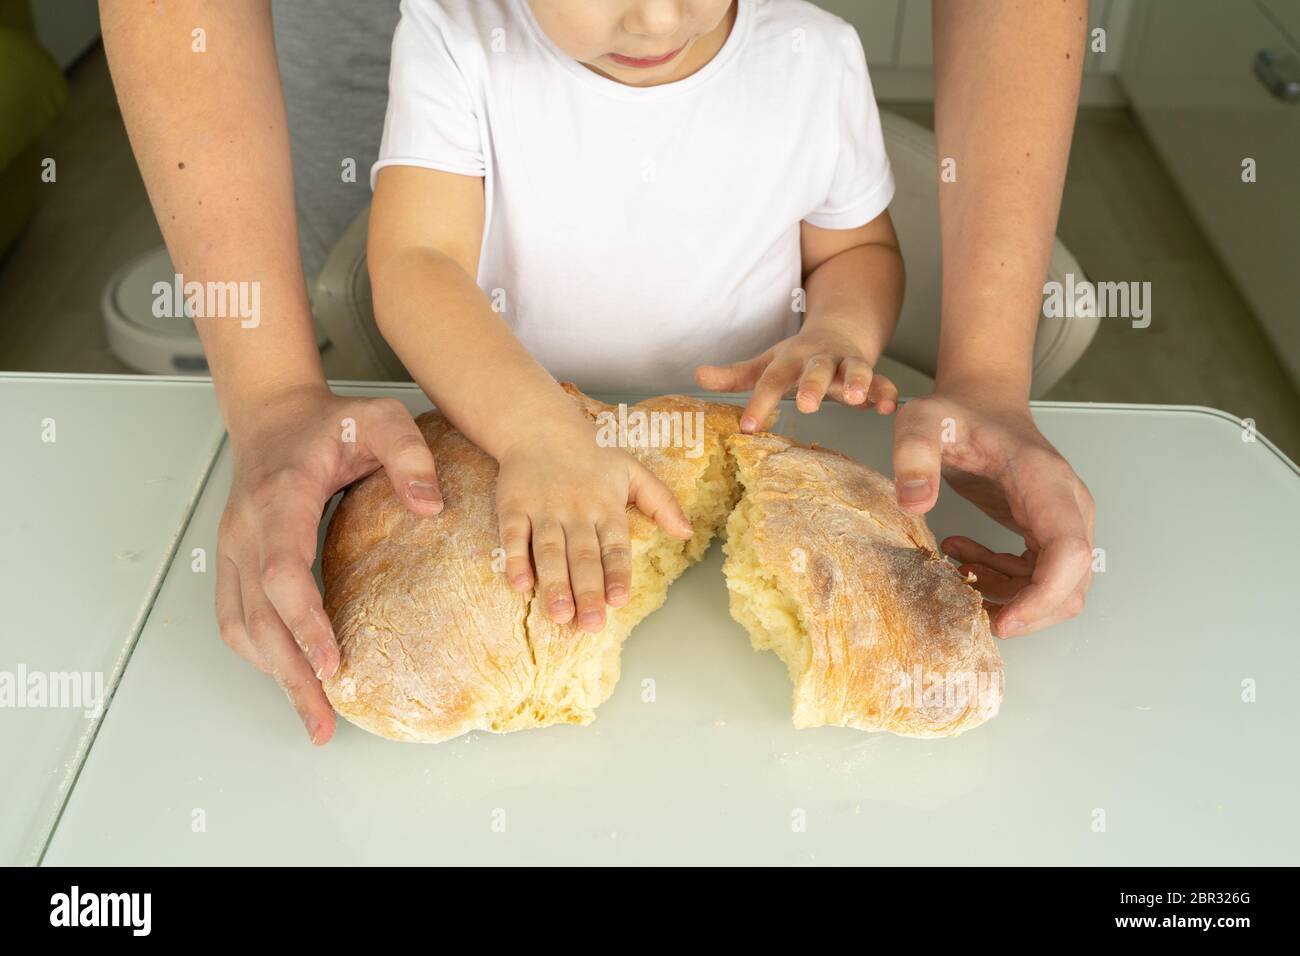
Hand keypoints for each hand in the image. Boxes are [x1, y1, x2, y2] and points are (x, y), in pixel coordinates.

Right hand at [216, 383, 441, 744]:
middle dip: (289, 673)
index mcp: (280, 499)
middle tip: (323, 722)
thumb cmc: (330, 421)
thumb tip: (431, 506)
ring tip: (312, 716)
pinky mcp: (235, 561)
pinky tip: (292, 678)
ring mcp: (234, 548)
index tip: (331, 663)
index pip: (282, 571)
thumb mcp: (381, 419)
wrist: (274, 412)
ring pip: (240, 626)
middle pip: (256, 616)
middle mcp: (246, 530)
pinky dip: (261, 655)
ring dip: (272, 674)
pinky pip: (237, 619)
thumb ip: (410, 456)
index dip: (303, 621)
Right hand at [494, 424, 691, 633]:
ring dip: (554, 584)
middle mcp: (576, 510)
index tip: (618, 600)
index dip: (616, 573)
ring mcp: (543, 509)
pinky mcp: (513, 507)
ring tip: (559, 615)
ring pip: (549, 551)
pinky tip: (520, 585)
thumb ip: (661, 502)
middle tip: (590, 624)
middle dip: (586, 591)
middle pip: (582, 556)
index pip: (614, 545)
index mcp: (606, 505)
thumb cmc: (591, 455)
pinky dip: (515, 560)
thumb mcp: (632, 471)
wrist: (540, 427)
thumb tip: (687, 532)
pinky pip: (513, 536)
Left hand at [695, 326, 897, 431]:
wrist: (841, 328)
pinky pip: (882, 381)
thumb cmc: (798, 356)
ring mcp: (847, 365)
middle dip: (812, 386)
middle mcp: (819, 361)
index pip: (771, 381)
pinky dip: (887, 392)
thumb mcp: (767, 363)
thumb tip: (697, 376)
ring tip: (855, 398)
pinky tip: (888, 407)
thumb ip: (735, 374)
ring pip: (855, 369)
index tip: (747, 428)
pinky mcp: (871, 373)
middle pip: (816, 370)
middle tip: (807, 405)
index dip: (759, 403)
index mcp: (790, 361)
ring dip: (857, 381)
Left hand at [890, 384, 1095, 637]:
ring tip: (957, 569)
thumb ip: (914, 456)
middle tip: (968, 608)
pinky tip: (963, 555)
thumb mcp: (921, 422)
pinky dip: (1003, 582)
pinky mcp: (1048, 531)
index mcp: (1046, 481)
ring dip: (1008, 596)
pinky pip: (1038, 577)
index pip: (1068, 552)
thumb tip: (913, 504)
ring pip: (1058, 589)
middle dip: (1024, 612)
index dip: (1043, 596)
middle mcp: (1068, 505)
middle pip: (1071, 584)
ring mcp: (1064, 521)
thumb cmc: (956, 412)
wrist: (981, 402)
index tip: (1002, 621)